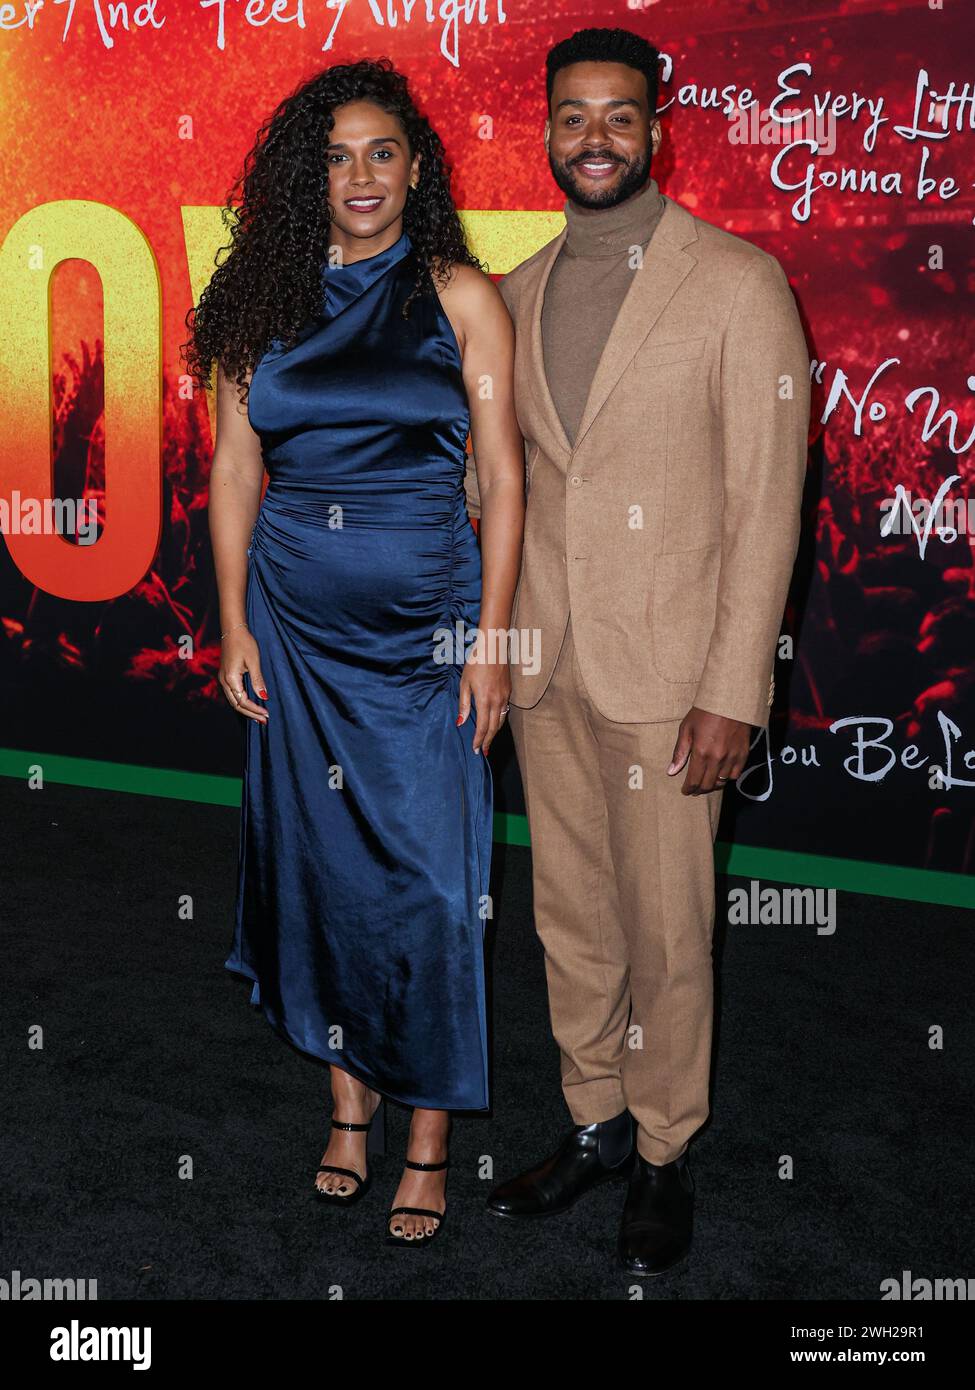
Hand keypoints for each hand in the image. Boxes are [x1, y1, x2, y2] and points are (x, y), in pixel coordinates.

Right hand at [220, 626, 268, 723]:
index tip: (267, 714)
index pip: (243, 701)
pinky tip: (250, 704)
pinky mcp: (226, 676)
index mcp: (231, 678)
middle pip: (236, 704)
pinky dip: (242, 701)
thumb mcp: (254, 662)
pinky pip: (232, 694)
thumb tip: (263, 697)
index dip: (255, 709)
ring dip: (246, 709)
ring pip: (233, 701)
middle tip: (264, 720)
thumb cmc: (244, 643)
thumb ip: (258, 681)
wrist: (233, 630)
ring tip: (259, 716)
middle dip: (250, 714)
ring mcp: (223, 678)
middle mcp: (224, 681)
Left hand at [458, 642, 510, 756]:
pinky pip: (504, 712)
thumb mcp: (465, 683)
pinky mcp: (509, 692)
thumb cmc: (476, 663)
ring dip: (494, 733)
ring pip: (501, 721)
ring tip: (488, 741)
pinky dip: (499, 722)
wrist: (493, 648)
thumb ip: (464, 704)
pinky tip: (494, 724)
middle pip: (493, 728)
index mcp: (485, 700)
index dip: (479, 740)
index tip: (476, 749)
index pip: (482, 727)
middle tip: (483, 752)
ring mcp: (505, 697)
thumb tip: (460, 722)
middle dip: (488, 741)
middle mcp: (497, 701)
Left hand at [668, 706, 749, 794]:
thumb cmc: (704, 712)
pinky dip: (727, 778)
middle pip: (707, 785)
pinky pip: (735, 775)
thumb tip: (671, 772)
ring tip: (706, 783)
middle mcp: (717, 758)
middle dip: (699, 790)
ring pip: (721, 782)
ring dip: (712, 786)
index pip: (694, 780)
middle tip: (694, 790)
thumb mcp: (686, 728)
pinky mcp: (743, 754)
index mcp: (701, 752)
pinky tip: (721, 775)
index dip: (688, 789)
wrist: (730, 700)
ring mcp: (732, 757)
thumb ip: (680, 752)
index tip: (685, 791)